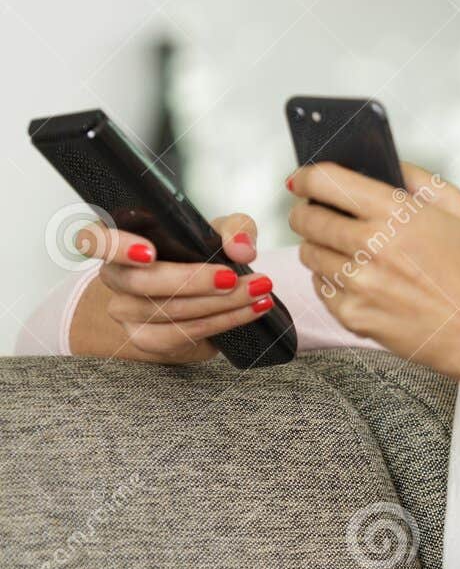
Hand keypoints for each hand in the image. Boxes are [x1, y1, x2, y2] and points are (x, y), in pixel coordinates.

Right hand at [74, 213, 274, 362]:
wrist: (197, 296)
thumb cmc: (197, 252)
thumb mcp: (216, 230)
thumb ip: (233, 228)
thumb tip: (241, 248)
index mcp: (119, 239)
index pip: (92, 239)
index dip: (115, 246)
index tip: (149, 252)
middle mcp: (115, 277)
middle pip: (141, 282)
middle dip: (192, 280)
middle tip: (232, 276)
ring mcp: (126, 313)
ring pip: (168, 311)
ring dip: (219, 303)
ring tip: (257, 290)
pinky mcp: (147, 339)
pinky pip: (183, 334)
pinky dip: (224, 321)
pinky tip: (251, 309)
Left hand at [286, 160, 459, 377]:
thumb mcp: (454, 205)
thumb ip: (414, 175)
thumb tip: (375, 159)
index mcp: (396, 212)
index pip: (326, 182)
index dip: (306, 177)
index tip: (301, 180)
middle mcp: (373, 246)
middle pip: (307, 218)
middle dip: (305, 212)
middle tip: (312, 213)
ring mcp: (360, 284)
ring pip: (308, 253)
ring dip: (317, 247)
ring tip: (339, 248)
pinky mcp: (353, 315)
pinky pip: (319, 288)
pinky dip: (330, 280)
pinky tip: (355, 279)